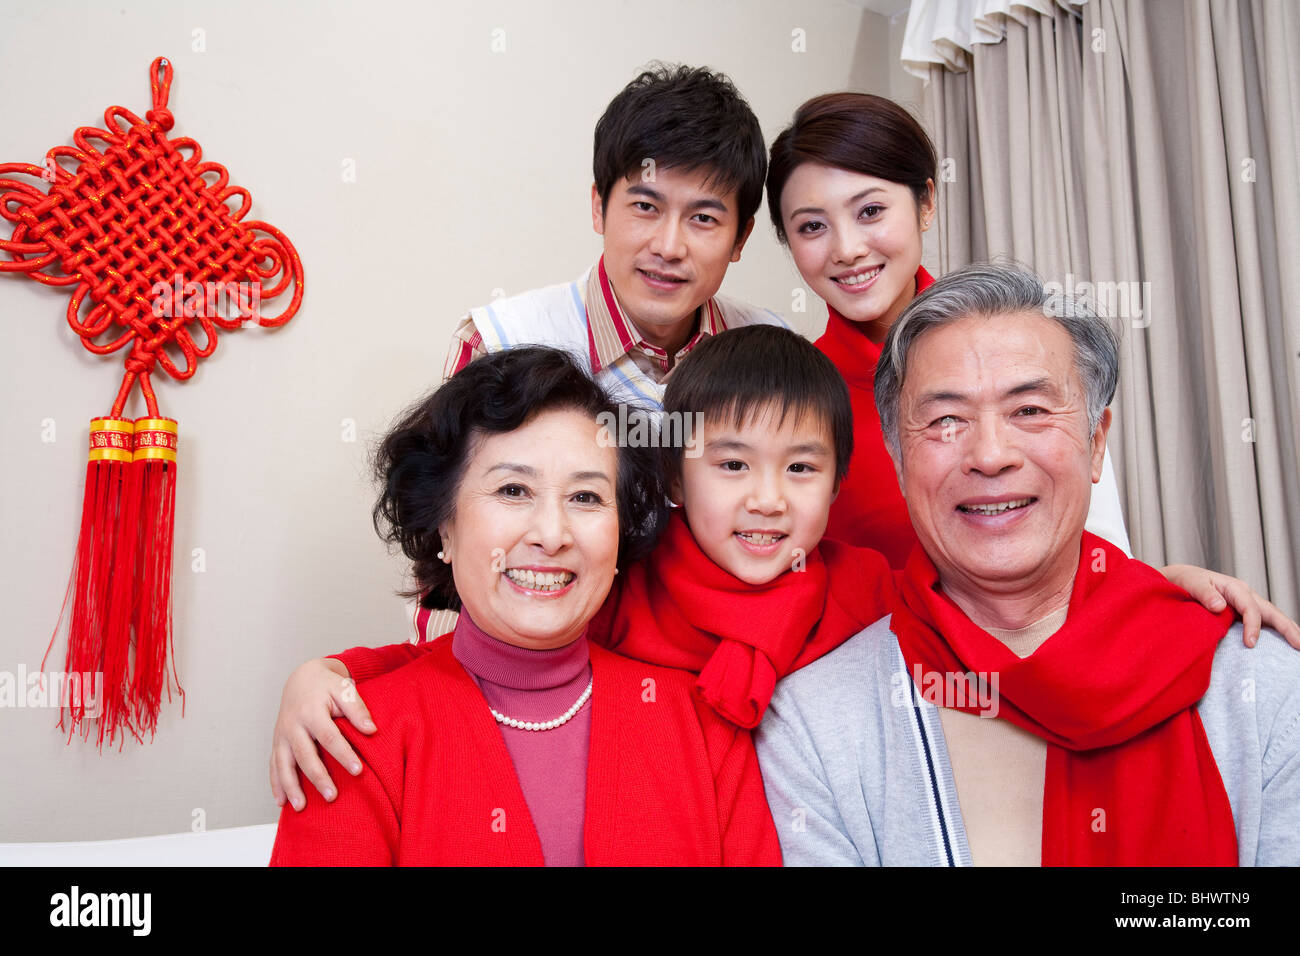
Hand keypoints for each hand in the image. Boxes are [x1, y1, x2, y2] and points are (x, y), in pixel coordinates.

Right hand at [269, 657, 376, 810]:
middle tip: (332, 797)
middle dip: (318, 777)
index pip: (329, 736)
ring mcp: (282, 735)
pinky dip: (276, 784)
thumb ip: (357, 710)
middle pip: (305, 755)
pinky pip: (273, 765)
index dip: (343, 754)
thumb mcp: (344, 690)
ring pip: (283, 764)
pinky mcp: (277, 742)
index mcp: (311, 711)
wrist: (302, 677)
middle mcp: (293, 724)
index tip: (358, 771)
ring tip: (301, 807)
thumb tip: (372, 730)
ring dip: (291, 787)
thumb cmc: (327, 686)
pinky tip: (281, 802)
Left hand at [1162, 565, 1299, 648]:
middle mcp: (1246, 595)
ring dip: (1287, 630)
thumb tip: (1220, 606)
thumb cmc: (1186, 581)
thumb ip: (1204, 594)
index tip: (1250, 644)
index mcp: (1235, 588)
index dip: (1253, 626)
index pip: (1251, 608)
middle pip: (1272, 612)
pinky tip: (1282, 645)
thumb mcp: (1192, 584)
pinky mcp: (1243, 612)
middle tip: (1299, 645)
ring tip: (1298, 646)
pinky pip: (1264, 622)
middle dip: (1287, 628)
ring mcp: (1247, 603)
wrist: (1180, 581)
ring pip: (1272, 617)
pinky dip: (1275, 632)